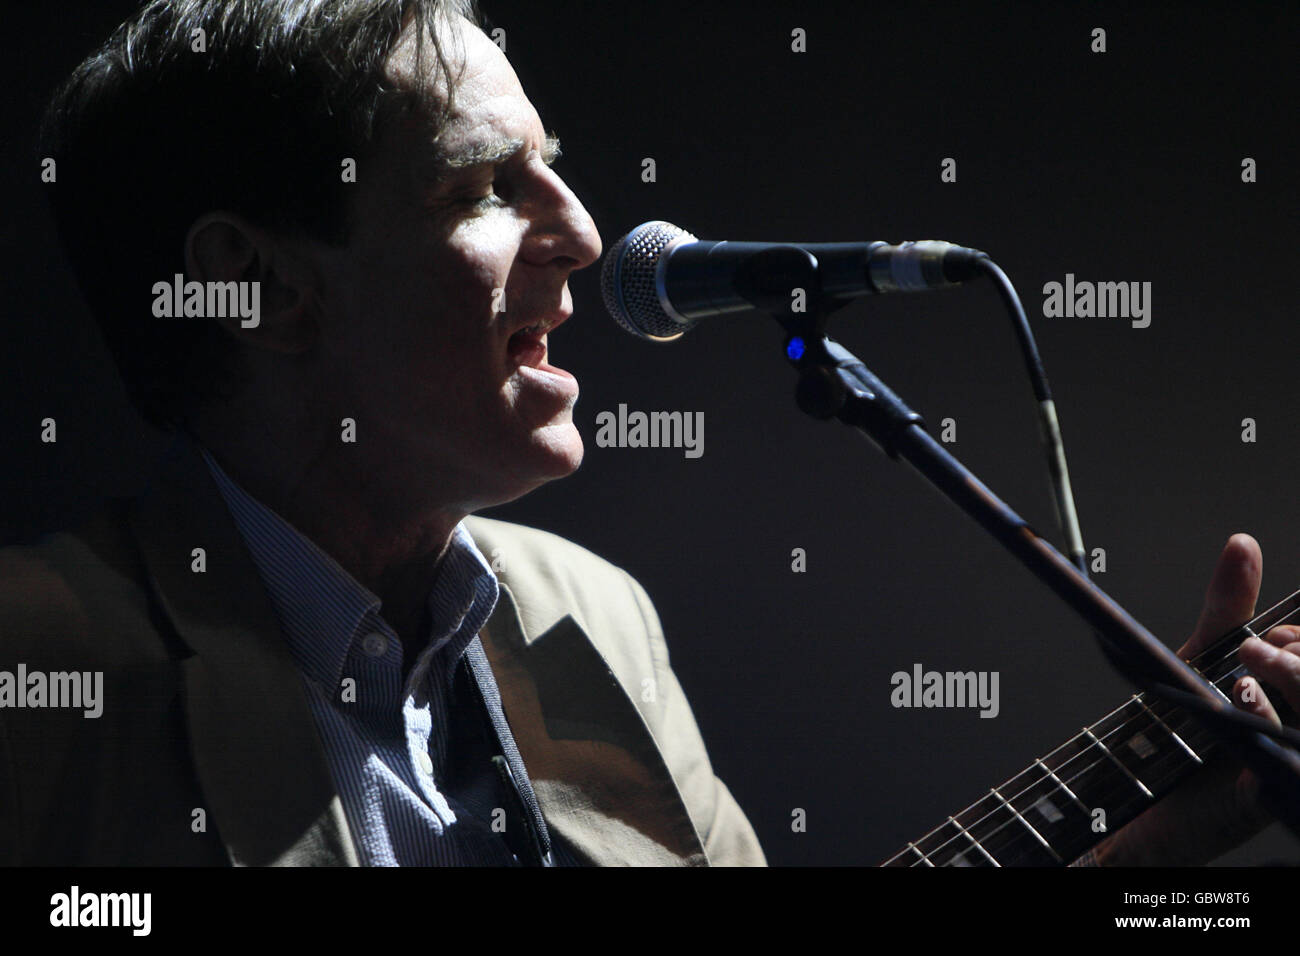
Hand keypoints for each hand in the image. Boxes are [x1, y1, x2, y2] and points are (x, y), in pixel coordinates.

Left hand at [1090, 533, 1299, 865]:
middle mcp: (1293, 721)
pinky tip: (1245, 701)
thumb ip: (1228, 607)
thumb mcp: (1201, 658)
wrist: (1137, 795)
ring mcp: (1289, 755)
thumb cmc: (1178, 727)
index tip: (1272, 637)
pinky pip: (1289, 753)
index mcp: (1293, 689)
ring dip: (1293, 679)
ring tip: (1249, 670)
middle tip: (1263, 651)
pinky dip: (1270, 719)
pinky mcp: (1274, 790)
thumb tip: (1244, 542)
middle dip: (1299, 658)